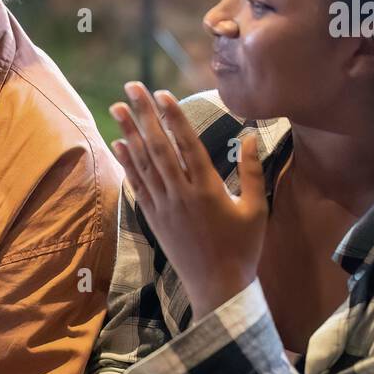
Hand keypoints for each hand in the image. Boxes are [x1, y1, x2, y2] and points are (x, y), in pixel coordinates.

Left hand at [110, 83, 266, 317]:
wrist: (217, 286)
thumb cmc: (243, 247)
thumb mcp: (256, 208)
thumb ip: (253, 170)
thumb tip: (249, 135)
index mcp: (208, 189)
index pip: (186, 144)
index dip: (173, 117)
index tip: (161, 94)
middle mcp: (181, 194)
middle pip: (158, 147)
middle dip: (143, 114)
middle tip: (131, 87)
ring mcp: (164, 206)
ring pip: (143, 163)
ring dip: (129, 132)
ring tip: (117, 107)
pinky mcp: (154, 218)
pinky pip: (138, 185)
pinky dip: (127, 163)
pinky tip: (119, 144)